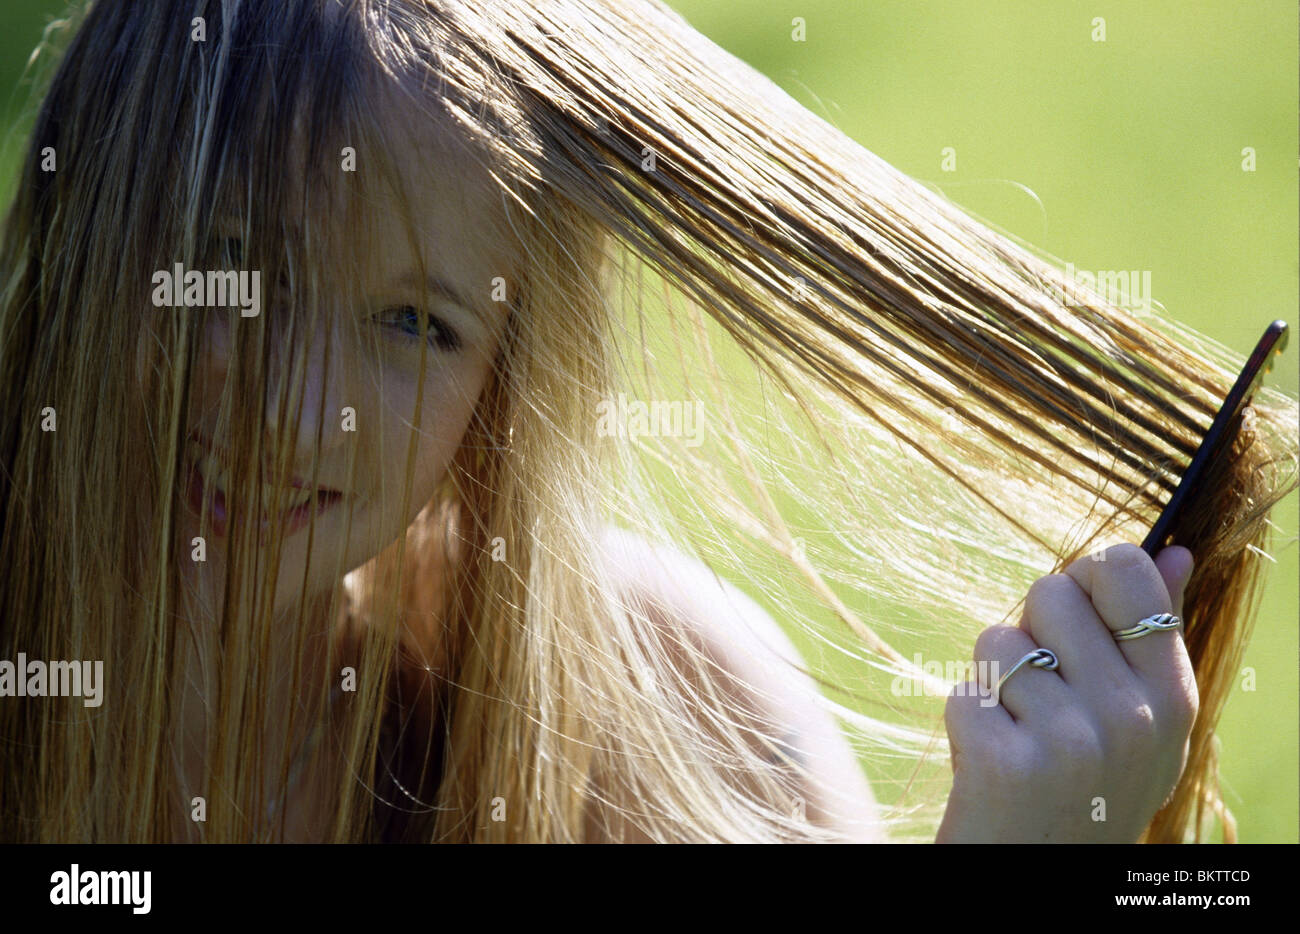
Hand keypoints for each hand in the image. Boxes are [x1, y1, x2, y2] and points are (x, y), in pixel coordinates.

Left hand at [936, 544, 1197, 842]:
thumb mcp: (1141, 721)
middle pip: (1050, 591)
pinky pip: (964, 689)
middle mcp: (1132, 715)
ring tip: (1020, 735)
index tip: (1076, 622)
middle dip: (1031, 631)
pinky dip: (968, 721)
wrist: (1037, 876)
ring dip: (994, 681)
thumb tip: (1174, 550)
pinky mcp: (1006, 763)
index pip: (1126, 570)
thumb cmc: (1084, 787)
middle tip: (1043, 695)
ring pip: (998, 639)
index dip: (1085, 579)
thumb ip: (1152, 636)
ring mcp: (1071, 740)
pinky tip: (991, 763)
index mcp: (1172, 696)